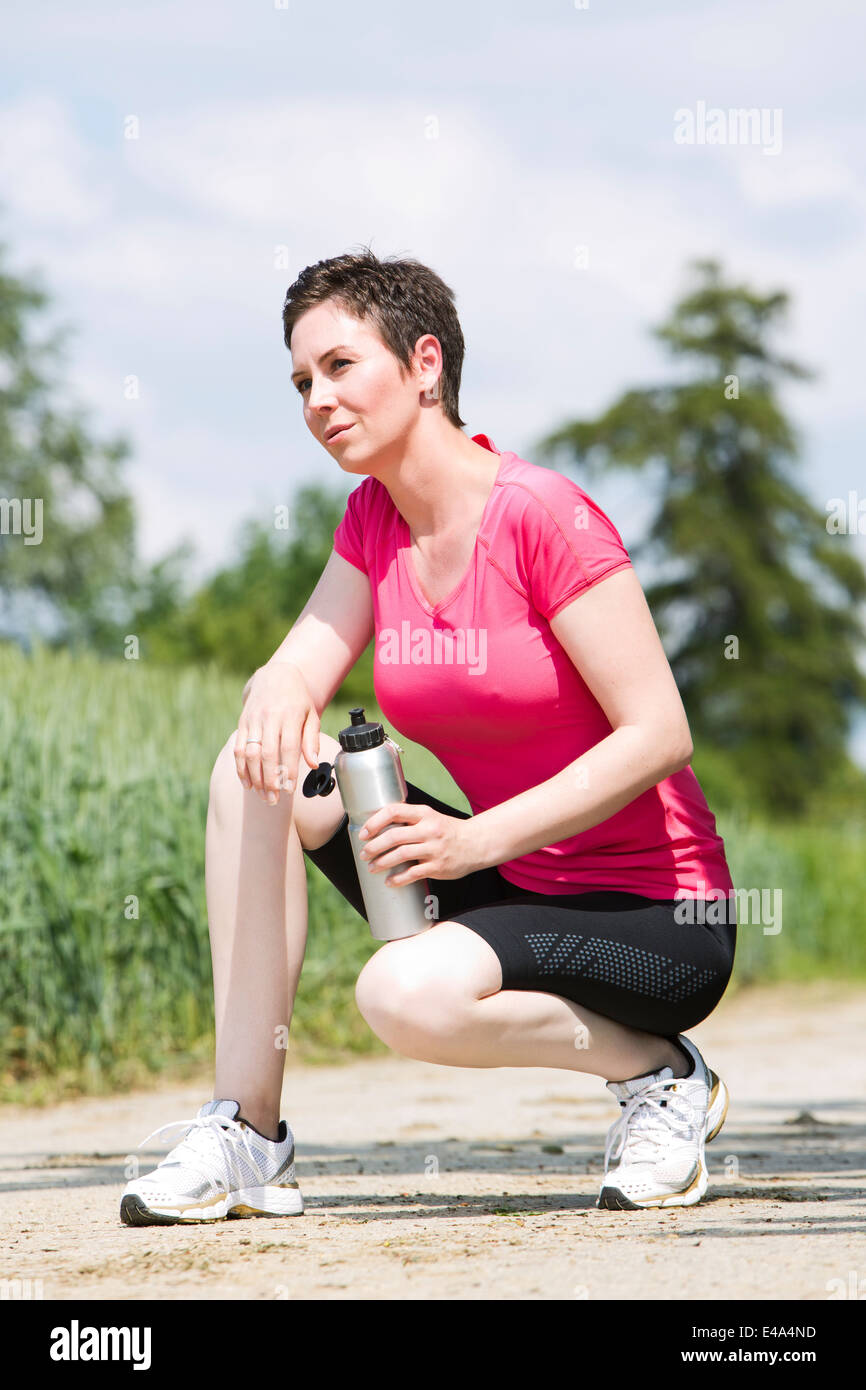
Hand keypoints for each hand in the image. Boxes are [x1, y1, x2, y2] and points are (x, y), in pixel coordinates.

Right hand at [234, 661, 319, 804]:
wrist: (275, 675)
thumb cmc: (298, 699)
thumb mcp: (311, 715)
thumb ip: (311, 739)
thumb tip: (313, 763)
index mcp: (290, 716)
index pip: (289, 748)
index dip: (289, 770)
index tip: (290, 789)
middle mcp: (270, 717)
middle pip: (268, 754)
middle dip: (270, 780)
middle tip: (274, 800)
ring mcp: (254, 720)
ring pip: (250, 753)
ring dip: (255, 777)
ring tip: (262, 795)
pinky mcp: (242, 722)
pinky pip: (238, 747)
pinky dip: (240, 768)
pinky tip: (247, 783)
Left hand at [357, 803, 481, 884]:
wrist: (476, 844)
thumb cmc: (447, 830)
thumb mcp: (431, 817)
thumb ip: (409, 819)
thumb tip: (378, 826)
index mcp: (424, 814)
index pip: (394, 811)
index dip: (374, 822)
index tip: (364, 833)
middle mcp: (429, 829)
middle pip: (394, 836)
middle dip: (374, 846)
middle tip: (364, 854)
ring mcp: (434, 849)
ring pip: (401, 855)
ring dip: (382, 862)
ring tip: (372, 867)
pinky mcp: (438, 866)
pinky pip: (413, 873)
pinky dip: (398, 879)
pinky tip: (389, 882)